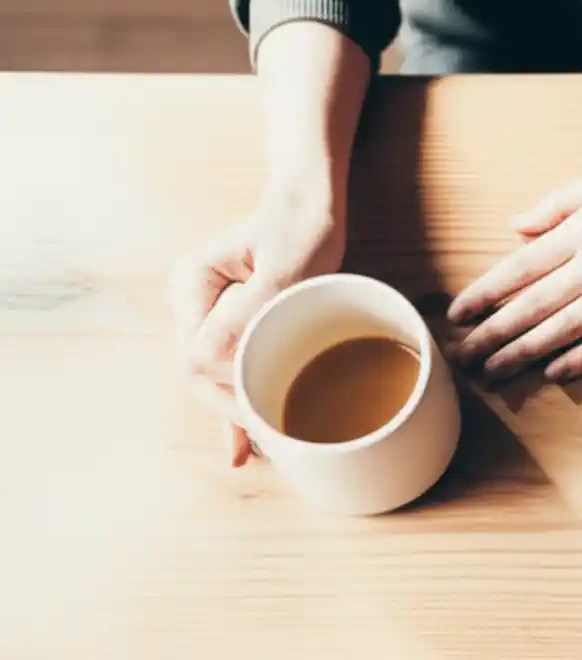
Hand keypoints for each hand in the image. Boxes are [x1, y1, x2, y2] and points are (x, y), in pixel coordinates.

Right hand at [169, 181, 344, 465]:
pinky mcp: (231, 324)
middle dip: (230, 408)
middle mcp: (192, 302)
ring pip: (213, 377)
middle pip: (197, 374)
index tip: (264, 411)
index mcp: (193, 284)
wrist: (311, 206)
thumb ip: (251, 310)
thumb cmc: (302, 228)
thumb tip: (209, 360)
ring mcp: (209, 314)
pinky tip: (241, 448)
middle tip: (272, 438)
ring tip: (260, 452)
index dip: (226, 390)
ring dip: (235, 411)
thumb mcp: (286, 268)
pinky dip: (237, 404)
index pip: (195, 356)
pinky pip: (227, 370)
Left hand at [449, 137, 581, 381]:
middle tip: (462, 359)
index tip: (456, 316)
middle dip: (494, 334)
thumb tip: (515, 226)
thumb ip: (558, 205)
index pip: (520, 267)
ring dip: (526, 352)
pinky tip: (557, 371)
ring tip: (496, 372)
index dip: (485, 294)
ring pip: (566, 326)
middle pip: (535, 304)